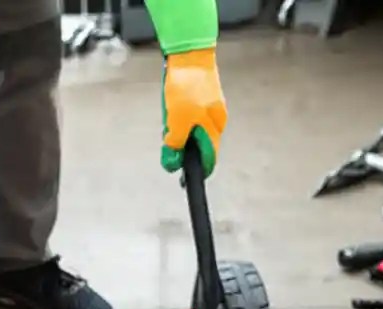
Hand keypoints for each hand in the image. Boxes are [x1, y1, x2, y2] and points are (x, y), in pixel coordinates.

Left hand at [160, 48, 227, 176]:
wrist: (188, 54)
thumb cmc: (187, 87)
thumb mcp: (177, 121)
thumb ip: (175, 143)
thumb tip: (172, 162)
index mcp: (215, 128)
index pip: (209, 159)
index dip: (196, 171)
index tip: (184, 180)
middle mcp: (215, 120)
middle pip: (197, 144)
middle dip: (180, 146)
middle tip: (167, 140)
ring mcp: (208, 107)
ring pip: (190, 128)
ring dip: (176, 129)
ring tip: (168, 114)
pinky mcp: (199, 95)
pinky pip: (186, 113)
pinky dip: (176, 115)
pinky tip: (169, 104)